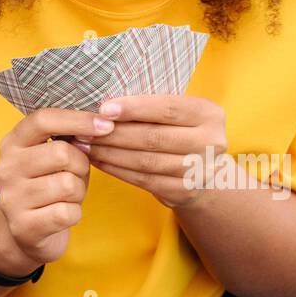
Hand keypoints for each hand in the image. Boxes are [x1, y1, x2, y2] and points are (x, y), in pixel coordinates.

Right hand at [0, 107, 108, 271]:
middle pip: (61, 153)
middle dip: (81, 165)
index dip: (77, 119)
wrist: (28, 233)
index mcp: (12, 143)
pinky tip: (63, 215)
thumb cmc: (49, 185)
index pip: (42, 120)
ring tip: (68, 196)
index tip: (106, 125)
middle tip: (77, 175)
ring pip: (68, 184)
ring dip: (79, 192)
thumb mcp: (53, 157)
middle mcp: (6, 168)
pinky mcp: (23, 226)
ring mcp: (11, 198)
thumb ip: (70, 140)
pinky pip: (67, 213)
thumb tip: (101, 127)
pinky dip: (74, 214)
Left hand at [81, 95, 226, 209]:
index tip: (104, 109)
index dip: (134, 108)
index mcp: (209, 114)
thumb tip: (104, 104)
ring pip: (146, 161)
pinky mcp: (184, 192)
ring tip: (85, 145)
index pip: (167, 109)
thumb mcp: (178, 112)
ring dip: (110, 153)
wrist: (205, 168)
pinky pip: (144, 180)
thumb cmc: (180, 130)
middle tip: (84, 129)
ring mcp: (200, 171)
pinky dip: (117, 170)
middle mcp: (211, 143)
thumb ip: (151, 106)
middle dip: (114, 133)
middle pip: (154, 137)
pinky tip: (98, 161)